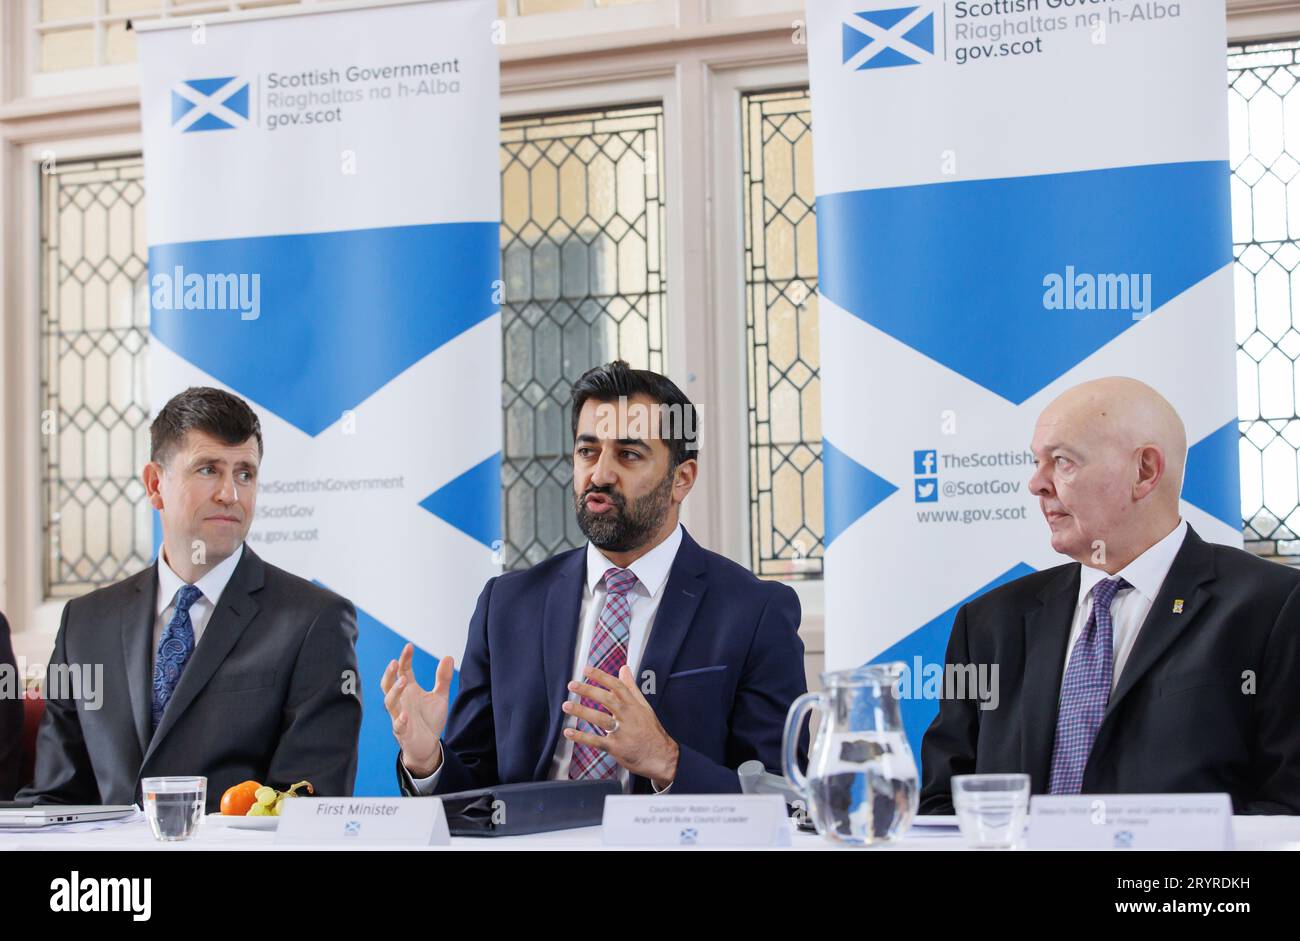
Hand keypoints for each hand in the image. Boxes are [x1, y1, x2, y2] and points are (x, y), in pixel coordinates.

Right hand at [381, 643, 453, 777]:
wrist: (428, 745)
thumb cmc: (430, 719)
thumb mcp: (440, 696)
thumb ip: (443, 678)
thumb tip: (448, 656)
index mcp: (409, 691)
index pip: (403, 671)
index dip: (405, 659)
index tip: (409, 646)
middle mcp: (401, 702)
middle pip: (388, 685)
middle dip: (390, 673)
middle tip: (395, 662)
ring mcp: (399, 716)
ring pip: (389, 703)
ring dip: (395, 691)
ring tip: (403, 681)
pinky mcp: (402, 732)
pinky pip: (397, 726)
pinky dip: (400, 720)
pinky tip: (406, 715)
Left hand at [562, 664, 678, 787]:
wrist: (662, 757)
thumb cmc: (652, 731)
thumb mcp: (644, 706)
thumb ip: (631, 687)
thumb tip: (624, 669)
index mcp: (633, 705)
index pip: (617, 686)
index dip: (601, 676)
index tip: (587, 670)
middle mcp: (628, 716)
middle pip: (607, 699)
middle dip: (588, 690)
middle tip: (573, 685)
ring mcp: (622, 732)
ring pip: (600, 719)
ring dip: (582, 711)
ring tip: (567, 705)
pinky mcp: (616, 748)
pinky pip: (596, 741)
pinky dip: (582, 737)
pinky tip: (569, 732)